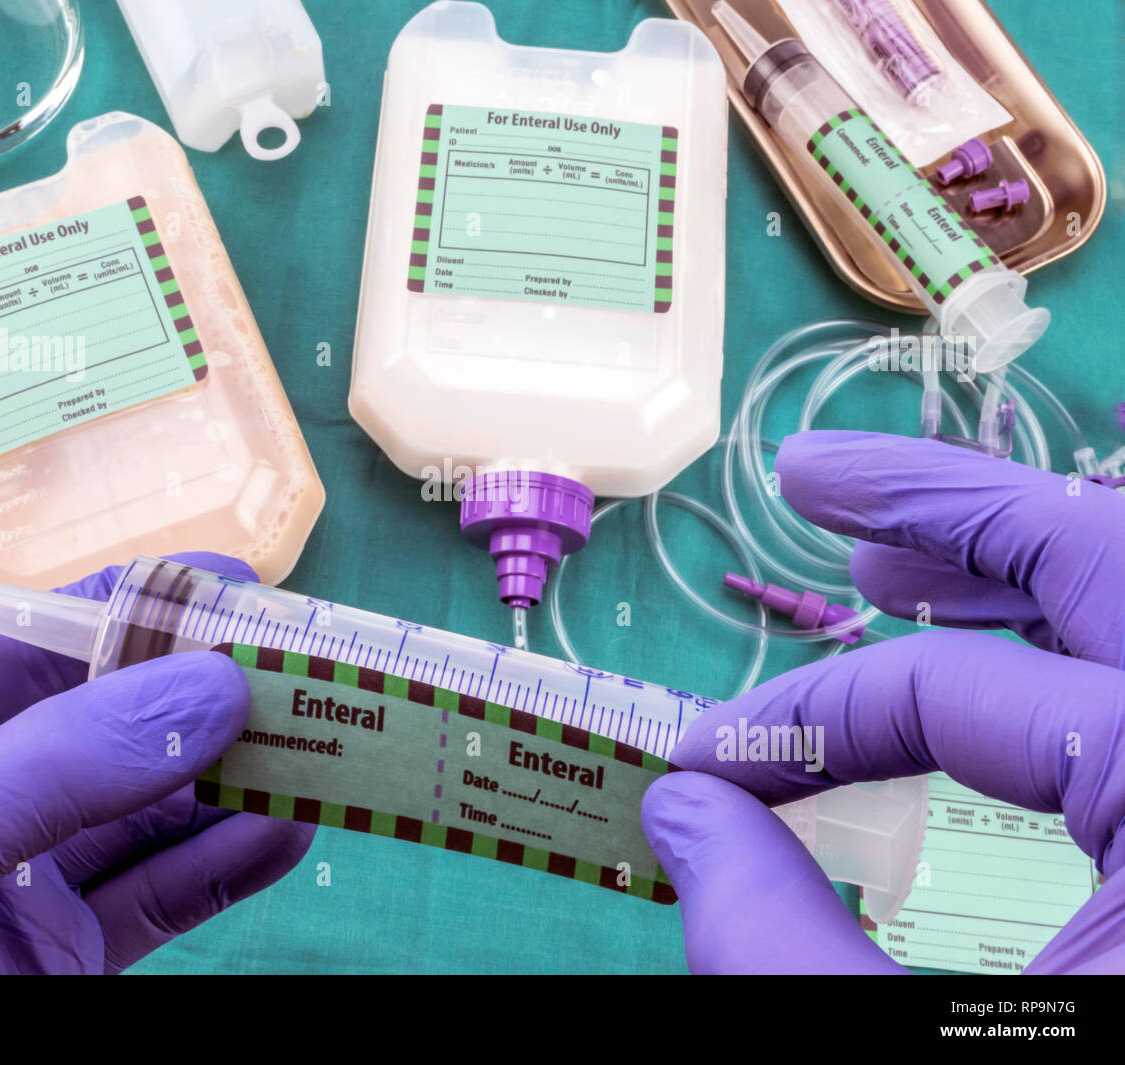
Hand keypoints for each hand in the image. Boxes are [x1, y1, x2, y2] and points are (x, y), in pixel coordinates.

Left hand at [0, 552, 312, 973]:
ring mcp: (20, 880)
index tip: (229, 584)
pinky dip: (231, 864)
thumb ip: (56, 761)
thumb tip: (207, 687)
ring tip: (324, 743)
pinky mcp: (67, 955)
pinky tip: (288, 828)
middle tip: (304, 670)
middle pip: (108, 724)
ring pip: (151, 810)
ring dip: (239, 779)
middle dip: (206, 698)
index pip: (24, 649)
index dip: (130, 611)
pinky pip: (163, 897)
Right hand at [642, 431, 1124, 973]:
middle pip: (1093, 554)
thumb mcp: (898, 1051)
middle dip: (939, 500)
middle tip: (808, 473)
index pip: (949, 691)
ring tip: (877, 559)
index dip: (802, 714)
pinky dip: (1059, 652)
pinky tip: (979, 659)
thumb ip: (775, 940)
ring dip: (1003, 560)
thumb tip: (682, 813)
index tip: (701, 768)